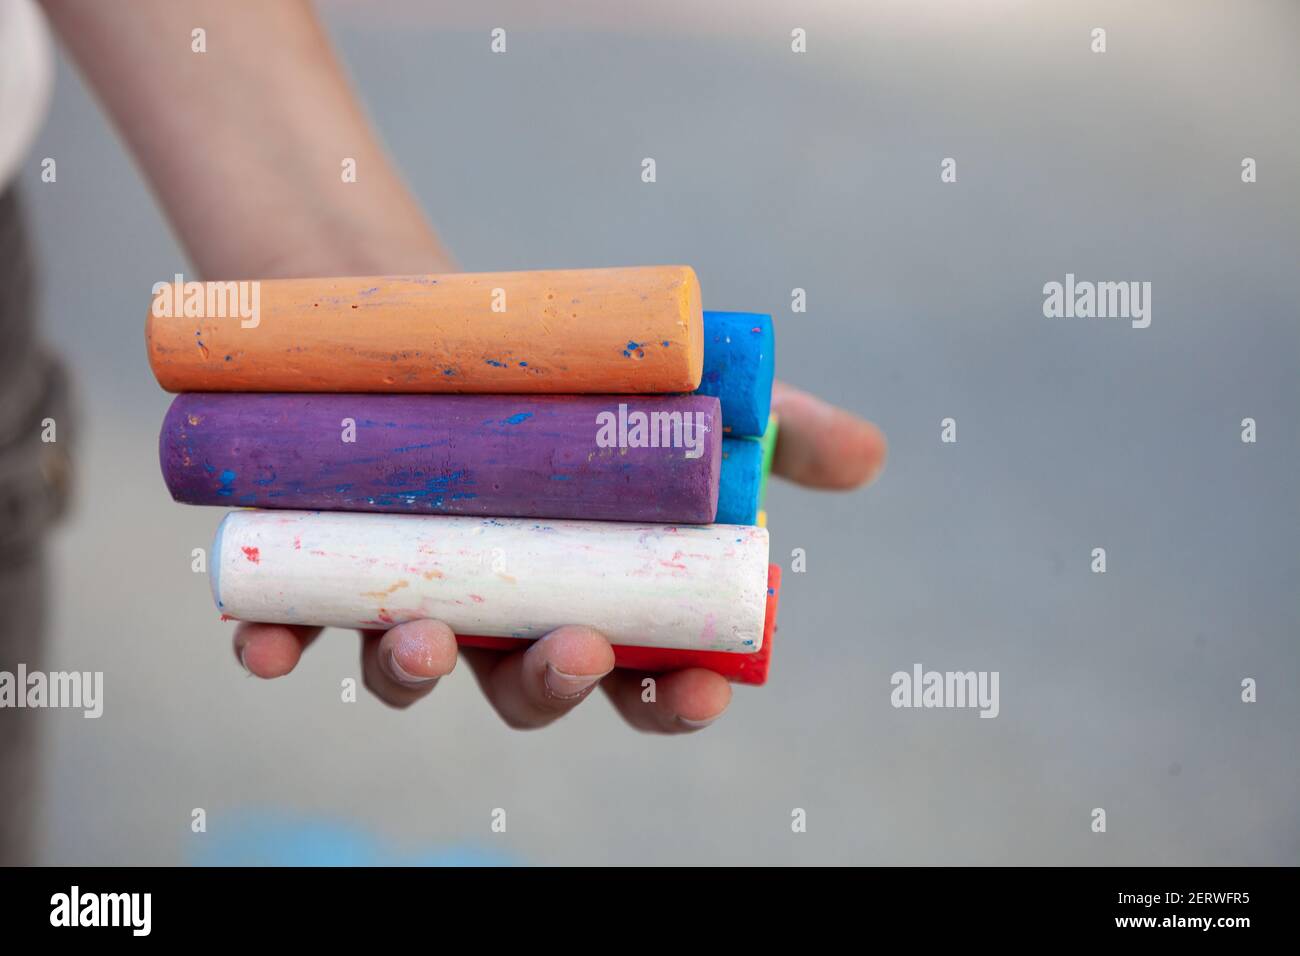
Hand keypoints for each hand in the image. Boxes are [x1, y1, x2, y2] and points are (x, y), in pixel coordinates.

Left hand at [232, 382, 884, 731]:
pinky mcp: (319, 565)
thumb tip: (870, 456)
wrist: (431, 315)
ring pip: (415, 669)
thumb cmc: (570, 380)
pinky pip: (292, 628)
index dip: (675, 701)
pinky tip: (273, 645)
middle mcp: (499, 616)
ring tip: (429, 637)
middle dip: (554, 686)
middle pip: (528, 689)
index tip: (708, 687)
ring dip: (420, 674)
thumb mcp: (676, 393)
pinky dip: (279, 645)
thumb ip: (773, 430)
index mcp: (589, 596)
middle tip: (576, 647)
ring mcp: (409, 595)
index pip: (642, 681)